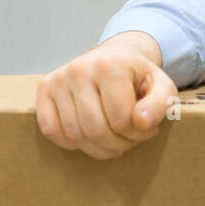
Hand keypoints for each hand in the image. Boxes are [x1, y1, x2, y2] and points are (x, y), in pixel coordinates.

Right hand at [36, 33, 177, 158]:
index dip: (137, 134)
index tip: (146, 129)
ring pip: (74, 135)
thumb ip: (160, 103)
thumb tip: (142, 122)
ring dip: (98, 148)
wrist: (113, 57)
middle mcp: (79, 70)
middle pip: (95, 130)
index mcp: (109, 66)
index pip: (121, 120)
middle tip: (130, 140)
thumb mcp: (161, 85)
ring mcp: (58, 79)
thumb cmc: (137, 76)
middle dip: (118, 144)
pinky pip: (51, 130)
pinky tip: (89, 137)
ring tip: (114, 140)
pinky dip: (70, 143)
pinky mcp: (43, 89)